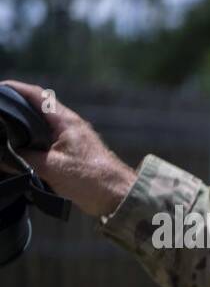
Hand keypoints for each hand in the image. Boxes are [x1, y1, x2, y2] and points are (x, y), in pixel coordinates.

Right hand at [0, 80, 137, 217]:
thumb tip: (3, 155)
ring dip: (23, 124)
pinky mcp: (74, 152)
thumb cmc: (92, 180)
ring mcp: (73, 138)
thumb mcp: (51, 168)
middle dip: (15, 107)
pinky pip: (47, 139)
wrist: (121, 198)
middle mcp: (70, 125)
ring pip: (41, 124)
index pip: (36, 95)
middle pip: (36, 108)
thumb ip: (24, 158)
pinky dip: (32, 139)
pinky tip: (20, 147)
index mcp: (66, 121)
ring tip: (4, 128)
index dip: (14, 89)